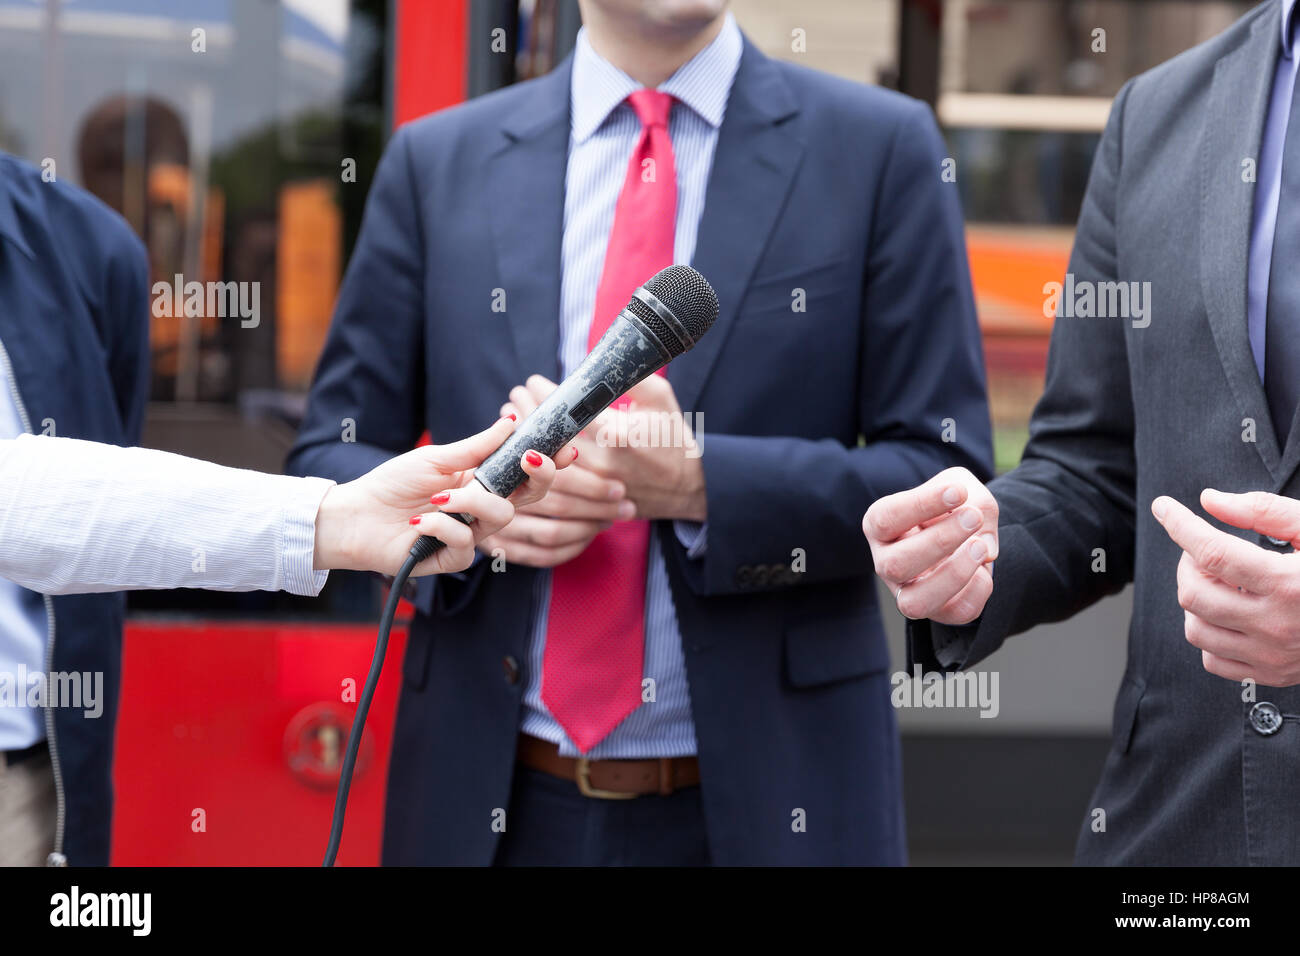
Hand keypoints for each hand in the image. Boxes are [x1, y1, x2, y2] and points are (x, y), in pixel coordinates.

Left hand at [313, 415, 575, 575]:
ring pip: (500, 518)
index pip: (526, 475)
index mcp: (483, 482)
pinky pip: (464, 545)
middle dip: (535, 477)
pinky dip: (441, 527)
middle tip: (527, 459)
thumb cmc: (393, 484)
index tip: (569, 448)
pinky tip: (419, 523)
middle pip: (529, 498)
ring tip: (438, 497)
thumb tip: (511, 421)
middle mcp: (481, 509)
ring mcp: (469, 535)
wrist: (355, 516)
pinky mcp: (451, 558)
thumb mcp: (437, 457)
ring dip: (471, 501)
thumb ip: (477, 446)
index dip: (550, 464)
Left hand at [503, 373, 706, 522]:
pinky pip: (554, 493)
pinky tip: (524, 452)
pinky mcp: (592, 506)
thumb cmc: (673, 438)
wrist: (687, 488)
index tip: (532, 381)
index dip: (546, 396)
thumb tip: (604, 354)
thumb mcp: (661, 399)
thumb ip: (633, 376)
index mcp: (622, 435)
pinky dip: (534, 472)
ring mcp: (597, 489)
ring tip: (513, 419)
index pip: (572, 413)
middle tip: (515, 395)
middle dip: (527, 414)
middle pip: (552, 440)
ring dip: (524, 443)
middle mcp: (606, 464)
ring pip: (546, 470)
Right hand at [862, 466, 998, 625]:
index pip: (886, 518)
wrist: (967, 532)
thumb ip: (975, 500)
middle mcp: (886, 562)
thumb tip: (983, 542)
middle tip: (973, 517)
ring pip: (915, 603)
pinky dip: (977, 590)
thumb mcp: (960, 487)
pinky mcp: (938, 610)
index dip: (922, 505)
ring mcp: (908, 591)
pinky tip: (983, 568)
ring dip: (954, 574)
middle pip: (895, 564)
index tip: (958, 492)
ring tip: (981, 547)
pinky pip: (955, 612)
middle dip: (940, 540)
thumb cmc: (952, 507)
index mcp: (880, 526)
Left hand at [1153, 489, 1299, 685]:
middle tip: (1206, 549)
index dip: (1179, 525)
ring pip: (1195, 628)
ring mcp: (1273, 655)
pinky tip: (1232, 613)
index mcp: (1290, 584)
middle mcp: (1277, 624)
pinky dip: (1210, 633)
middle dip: (1189, 563)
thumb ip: (1265, 511)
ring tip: (1223, 581)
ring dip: (1197, 598)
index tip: (1164, 508)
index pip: (1211, 551)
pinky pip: (1212, 659)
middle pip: (1194, 592)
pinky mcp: (1272, 675)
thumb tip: (1210, 501)